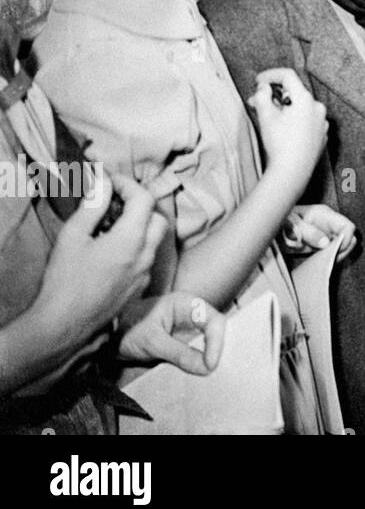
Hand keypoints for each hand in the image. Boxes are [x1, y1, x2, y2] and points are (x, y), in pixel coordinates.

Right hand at [31, 173, 166, 349]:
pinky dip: (136, 248)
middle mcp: (146, 256)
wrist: (64, 326)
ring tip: (110, 227)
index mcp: (131, 239)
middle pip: (157, 218)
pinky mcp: (139, 289)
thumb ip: (93, 206)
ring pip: (154, 240)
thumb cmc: (64, 281)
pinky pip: (146, 259)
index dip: (128, 184)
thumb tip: (104, 184)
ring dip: (139, 227)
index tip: (110, 182)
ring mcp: (145, 274)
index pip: (144, 198)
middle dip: (140, 206)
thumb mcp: (72, 236)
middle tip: (115, 204)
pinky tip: (111, 252)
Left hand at [117, 293, 225, 375]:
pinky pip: (199, 351)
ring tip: (209, 373)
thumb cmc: (127, 329)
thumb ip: (179, 353)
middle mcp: (192, 314)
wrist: (108, 337)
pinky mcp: (184, 342)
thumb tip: (206, 367)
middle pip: (216, 330)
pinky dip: (201, 362)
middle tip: (215, 370)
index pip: (214, 320)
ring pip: (209, 342)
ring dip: (210, 357)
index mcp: (187, 304)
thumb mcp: (152, 341)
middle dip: (218, 349)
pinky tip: (200, 372)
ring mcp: (189, 328)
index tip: (210, 364)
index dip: (216, 342)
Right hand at [248, 68, 327, 188]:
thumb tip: (264, 88)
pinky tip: (282, 130)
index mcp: (305, 99)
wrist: (292, 172)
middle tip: (255, 100)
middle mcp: (317, 108)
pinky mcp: (321, 135)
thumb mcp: (266, 116)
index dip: (270, 75)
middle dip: (273, 96)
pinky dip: (294, 120)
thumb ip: (262, 96)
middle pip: (293, 93)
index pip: (288, 76)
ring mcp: (321, 122)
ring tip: (267, 117)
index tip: (258, 81)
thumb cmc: (279, 144)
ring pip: (300, 108)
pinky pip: (306, 121)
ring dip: (283, 109)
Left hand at [281, 204, 356, 258]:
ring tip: (323, 259)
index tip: (335, 251)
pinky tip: (321, 260)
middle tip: (328, 258)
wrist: (272, 227)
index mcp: (324, 215)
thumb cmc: (280, 222)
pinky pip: (335, 250)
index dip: (346, 241)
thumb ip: (309, 233)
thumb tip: (326, 242)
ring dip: (337, 255)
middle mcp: (329, 223)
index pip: (348, 227)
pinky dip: (332, 257)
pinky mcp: (322, 242)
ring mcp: (327, 232)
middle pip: (349, 237)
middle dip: (342, 250)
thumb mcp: (292, 226)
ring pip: (344, 245)